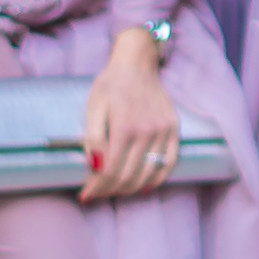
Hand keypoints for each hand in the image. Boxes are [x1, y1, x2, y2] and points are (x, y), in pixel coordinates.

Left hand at [79, 32, 179, 201]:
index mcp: (124, 127)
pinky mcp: (173, 130)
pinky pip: (169, 163)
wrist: (137, 63)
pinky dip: (157, 179)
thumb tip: (94, 166)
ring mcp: (163, 132)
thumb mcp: (93, 106)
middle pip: (128, 176)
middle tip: (96, 193)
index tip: (85, 195)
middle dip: (109, 190)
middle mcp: (147, 132)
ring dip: (130, 188)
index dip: (96, 187)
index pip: (110, 170)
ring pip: (148, 174)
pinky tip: (143, 186)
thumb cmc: (111, 84)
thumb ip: (93, 137)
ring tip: (114, 190)